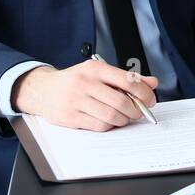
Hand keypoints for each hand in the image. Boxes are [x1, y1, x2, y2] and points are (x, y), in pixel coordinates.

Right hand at [12, 61, 158, 130]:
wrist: (43, 89)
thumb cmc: (76, 81)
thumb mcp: (99, 72)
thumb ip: (126, 77)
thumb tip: (152, 83)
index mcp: (94, 69)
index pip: (127, 80)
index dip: (144, 92)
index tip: (150, 99)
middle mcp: (84, 83)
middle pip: (121, 102)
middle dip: (136, 110)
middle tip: (138, 112)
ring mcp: (76, 101)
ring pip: (112, 116)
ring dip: (123, 120)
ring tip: (123, 116)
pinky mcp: (70, 117)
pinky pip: (99, 126)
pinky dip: (109, 125)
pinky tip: (108, 120)